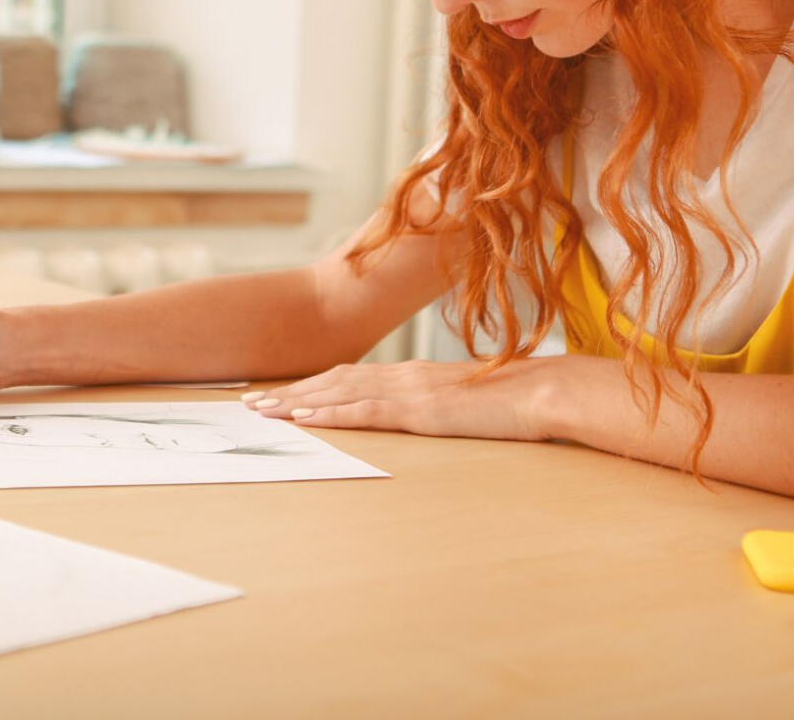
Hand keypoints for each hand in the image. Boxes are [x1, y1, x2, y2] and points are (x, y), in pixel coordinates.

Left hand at [243, 358, 556, 440]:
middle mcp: (403, 376)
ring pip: (339, 393)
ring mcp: (410, 390)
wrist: (543, 392)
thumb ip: (435, 404)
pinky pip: (365, 411)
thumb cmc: (512, 400)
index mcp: (411, 374)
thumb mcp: (463, 401)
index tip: (278, 393)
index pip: (348, 376)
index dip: (310, 384)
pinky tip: (305, 418)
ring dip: (296, 401)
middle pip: (332, 381)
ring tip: (262, 411)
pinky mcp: (420, 410)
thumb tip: (421, 416)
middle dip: (289, 392)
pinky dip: (330, 413)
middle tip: (250, 402)